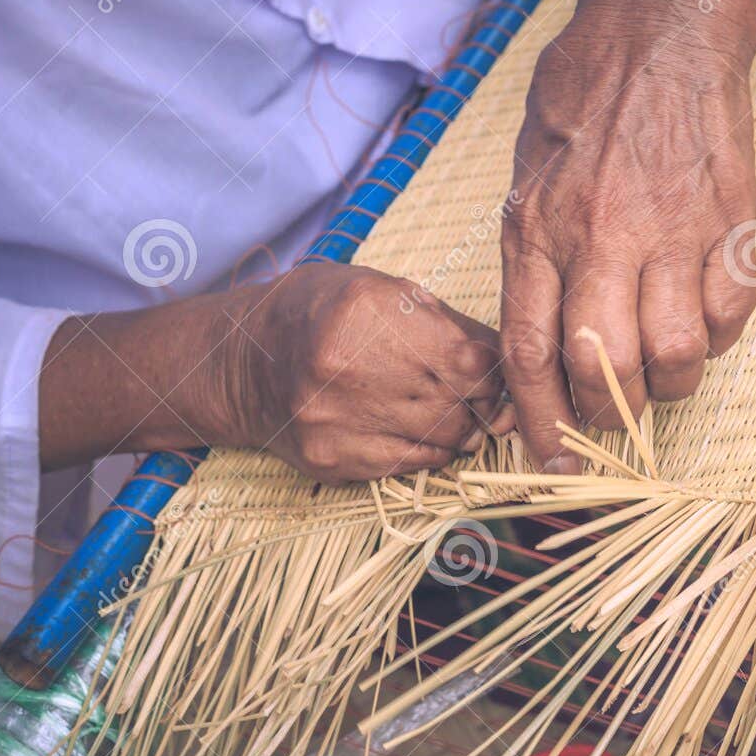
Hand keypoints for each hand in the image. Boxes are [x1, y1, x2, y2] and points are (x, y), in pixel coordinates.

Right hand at [40, 263, 511, 482]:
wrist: (245, 359)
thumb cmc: (327, 312)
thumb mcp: (386, 291)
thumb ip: (451, 325)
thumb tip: (510, 370)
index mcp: (366, 313)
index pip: (469, 361)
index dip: (495, 375)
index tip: (497, 376)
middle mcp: (347, 368)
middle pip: (457, 404)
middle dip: (482, 405)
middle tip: (483, 400)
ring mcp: (335, 419)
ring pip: (440, 440)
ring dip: (461, 431)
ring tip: (451, 412)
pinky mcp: (330, 457)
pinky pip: (409, 464)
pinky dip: (429, 451)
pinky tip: (419, 430)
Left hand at [501, 0, 755, 471]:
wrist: (663, 29)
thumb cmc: (585, 94)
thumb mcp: (527, 172)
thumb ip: (529, 255)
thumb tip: (535, 342)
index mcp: (538, 228)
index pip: (529, 351)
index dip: (540, 420)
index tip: (552, 460)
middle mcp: (601, 238)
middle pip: (604, 368)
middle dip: (607, 415)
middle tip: (613, 416)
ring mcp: (672, 232)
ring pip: (676, 355)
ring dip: (670, 385)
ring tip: (664, 374)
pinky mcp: (729, 222)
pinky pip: (730, 315)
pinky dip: (719, 339)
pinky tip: (703, 321)